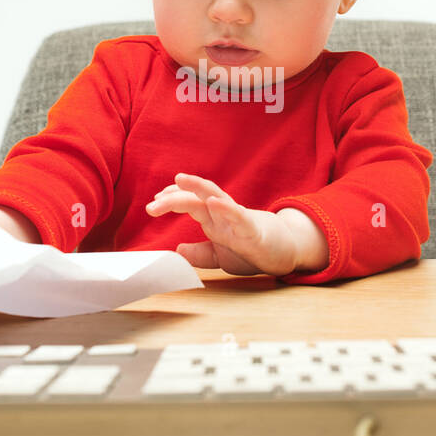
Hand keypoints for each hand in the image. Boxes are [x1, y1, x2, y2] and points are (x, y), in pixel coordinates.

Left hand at [144, 173, 298, 275]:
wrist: (284, 252)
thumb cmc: (252, 250)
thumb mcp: (220, 256)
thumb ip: (200, 254)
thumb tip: (177, 250)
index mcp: (214, 220)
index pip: (189, 203)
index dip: (171, 200)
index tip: (153, 203)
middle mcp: (223, 214)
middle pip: (196, 198)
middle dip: (173, 197)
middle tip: (151, 205)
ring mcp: (237, 219)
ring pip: (216, 197)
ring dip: (197, 187)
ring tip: (179, 180)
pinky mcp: (252, 229)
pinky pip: (238, 215)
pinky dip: (225, 208)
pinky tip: (212, 202)